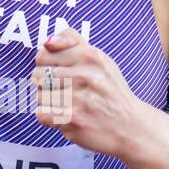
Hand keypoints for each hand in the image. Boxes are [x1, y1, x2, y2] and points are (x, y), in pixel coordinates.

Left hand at [32, 26, 141, 155]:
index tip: (59, 73)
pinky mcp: (72, 119)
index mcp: (90, 56)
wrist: (131, 127)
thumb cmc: (111, 92)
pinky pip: (41, 114)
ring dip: (49, 103)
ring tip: (68, 105)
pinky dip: (50, 118)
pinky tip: (66, 117)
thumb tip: (47, 42)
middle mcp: (85, 75)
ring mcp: (78, 98)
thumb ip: (73, 43)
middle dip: (47, 85)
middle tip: (67, 92)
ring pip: (38, 95)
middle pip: (38, 75)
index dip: (46, 65)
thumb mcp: (100, 60)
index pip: (43, 54)